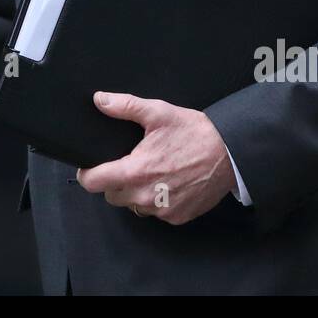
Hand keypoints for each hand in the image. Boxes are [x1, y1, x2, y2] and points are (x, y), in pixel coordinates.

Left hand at [75, 92, 237, 224]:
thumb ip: (125, 106)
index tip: (90, 168)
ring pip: (133, 206)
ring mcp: (162, 210)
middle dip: (115, 181)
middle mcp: (145, 196)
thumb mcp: (158, 112)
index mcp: (136, 171)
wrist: (229, 153)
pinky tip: (169, 183)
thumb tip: (100, 100)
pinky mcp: (177, 217)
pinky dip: (157, 201)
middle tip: (132, 163)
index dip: (87, 174)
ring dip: (136, 193)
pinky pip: (156, 212)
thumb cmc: (193, 132)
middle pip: (112, 195)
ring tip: (153, 172)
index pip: (93, 183)